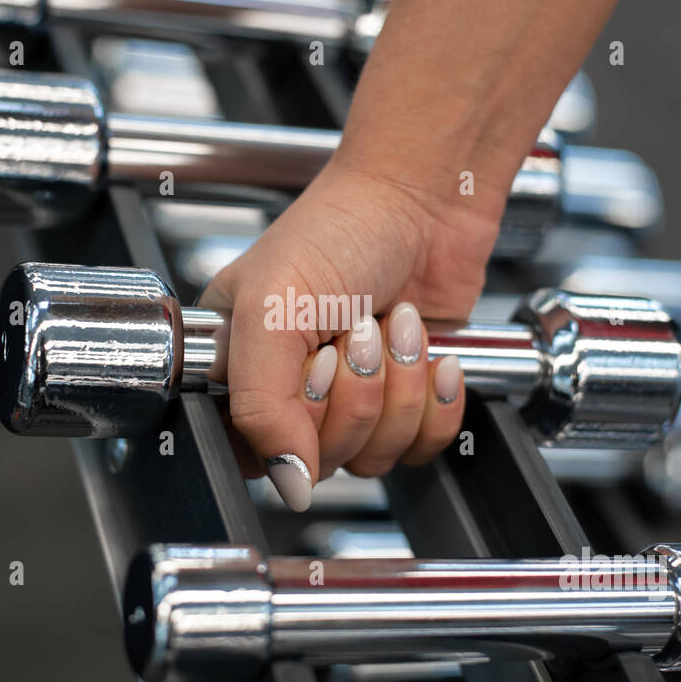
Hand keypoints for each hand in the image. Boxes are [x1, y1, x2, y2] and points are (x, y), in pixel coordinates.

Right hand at [199, 154, 503, 509]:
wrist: (424, 197)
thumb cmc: (340, 226)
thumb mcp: (271, 310)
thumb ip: (262, 406)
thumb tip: (287, 485)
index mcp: (242, 365)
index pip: (255, 450)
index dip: (297, 422)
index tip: (317, 364)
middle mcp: (295, 386)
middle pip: (323, 458)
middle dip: (357, 392)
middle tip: (360, 330)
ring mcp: (355, 394)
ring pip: (376, 454)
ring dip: (400, 388)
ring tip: (395, 325)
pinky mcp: (409, 396)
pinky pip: (423, 445)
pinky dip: (438, 401)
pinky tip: (433, 353)